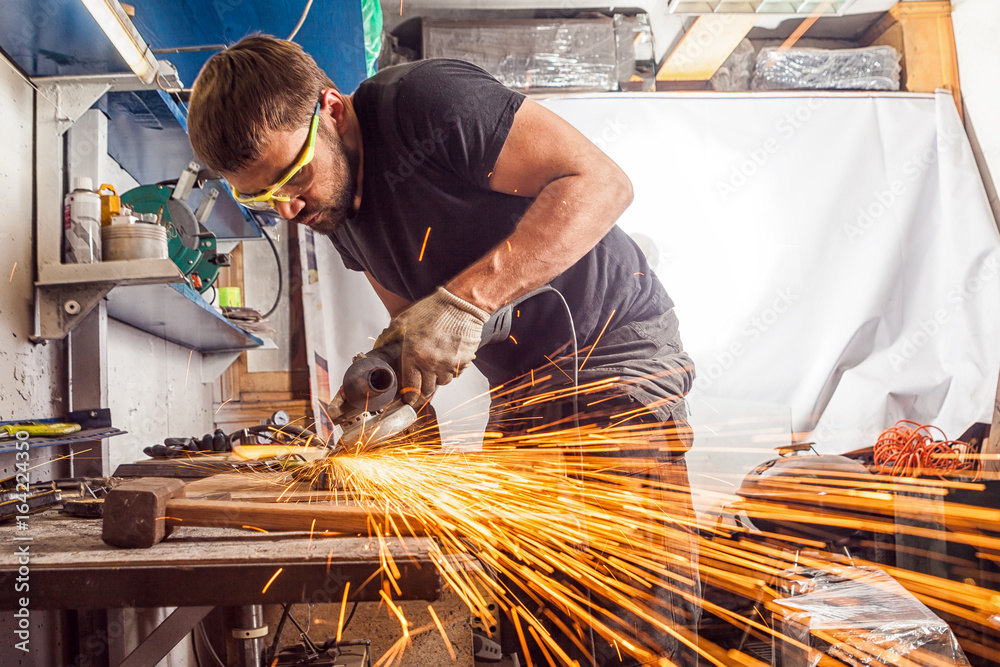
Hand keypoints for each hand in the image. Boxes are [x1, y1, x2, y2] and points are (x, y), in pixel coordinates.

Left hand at [376, 287, 489, 404]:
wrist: (460, 304)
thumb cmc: (433, 310)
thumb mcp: (404, 320)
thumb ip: (389, 335)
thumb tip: (379, 345)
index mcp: (413, 355)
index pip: (410, 388)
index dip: (408, 397)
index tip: (407, 398)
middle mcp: (431, 363)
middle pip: (426, 390)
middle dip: (422, 391)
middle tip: (419, 386)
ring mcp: (448, 364)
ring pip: (442, 382)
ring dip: (436, 379)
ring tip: (433, 367)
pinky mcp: (463, 361)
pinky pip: (455, 373)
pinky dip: (451, 370)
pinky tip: (447, 359)